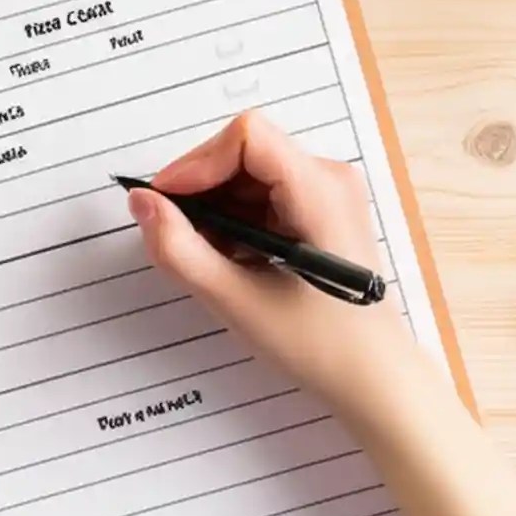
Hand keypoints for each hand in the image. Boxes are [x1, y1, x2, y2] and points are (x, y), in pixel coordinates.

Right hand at [126, 111, 420, 414]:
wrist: (374, 378)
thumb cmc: (321, 345)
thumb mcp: (237, 300)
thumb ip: (180, 250)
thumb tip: (142, 204)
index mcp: (319, 191)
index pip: (246, 137)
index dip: (197, 163)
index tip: (164, 201)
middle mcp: (328, 179)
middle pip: (242, 152)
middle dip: (200, 189)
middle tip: (174, 235)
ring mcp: (325, 193)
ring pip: (246, 173)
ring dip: (213, 208)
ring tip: (205, 257)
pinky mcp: (317, 210)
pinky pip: (261, 194)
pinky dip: (232, 220)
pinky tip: (228, 260)